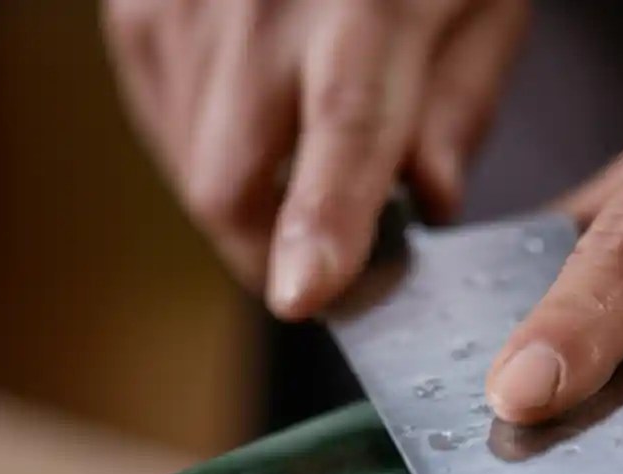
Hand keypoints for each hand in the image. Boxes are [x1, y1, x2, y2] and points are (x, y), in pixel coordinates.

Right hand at [100, 0, 527, 317]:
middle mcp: (258, 3)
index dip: (324, 221)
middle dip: (274, 255)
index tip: (305, 297)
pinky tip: (260, 113)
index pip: (344, 127)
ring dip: (250, 199)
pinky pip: (166, 126)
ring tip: (304, 151)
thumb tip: (428, 204)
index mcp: (369, 1)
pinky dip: (215, 150)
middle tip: (331, 262)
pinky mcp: (136, 9)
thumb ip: (461, 105)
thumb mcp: (486, 3)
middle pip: (230, 186)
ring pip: (192, 170)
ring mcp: (181, 4)